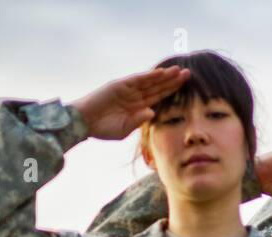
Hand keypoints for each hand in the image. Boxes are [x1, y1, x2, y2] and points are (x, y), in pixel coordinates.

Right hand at [70, 66, 190, 140]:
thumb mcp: (124, 129)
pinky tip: (161, 73)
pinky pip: (137, 80)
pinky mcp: (119, 85)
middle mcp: (135, 96)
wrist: (83, 123)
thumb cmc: (102, 129)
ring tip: (179, 71)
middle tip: (188, 74)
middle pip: (158, 87)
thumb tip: (152, 112)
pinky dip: (149, 76)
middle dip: (173, 81)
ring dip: (164, 76)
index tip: (186, 87)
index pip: (159, 97)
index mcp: (138, 107)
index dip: (172, 91)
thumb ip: (138, 121)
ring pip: (150, 81)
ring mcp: (127, 90)